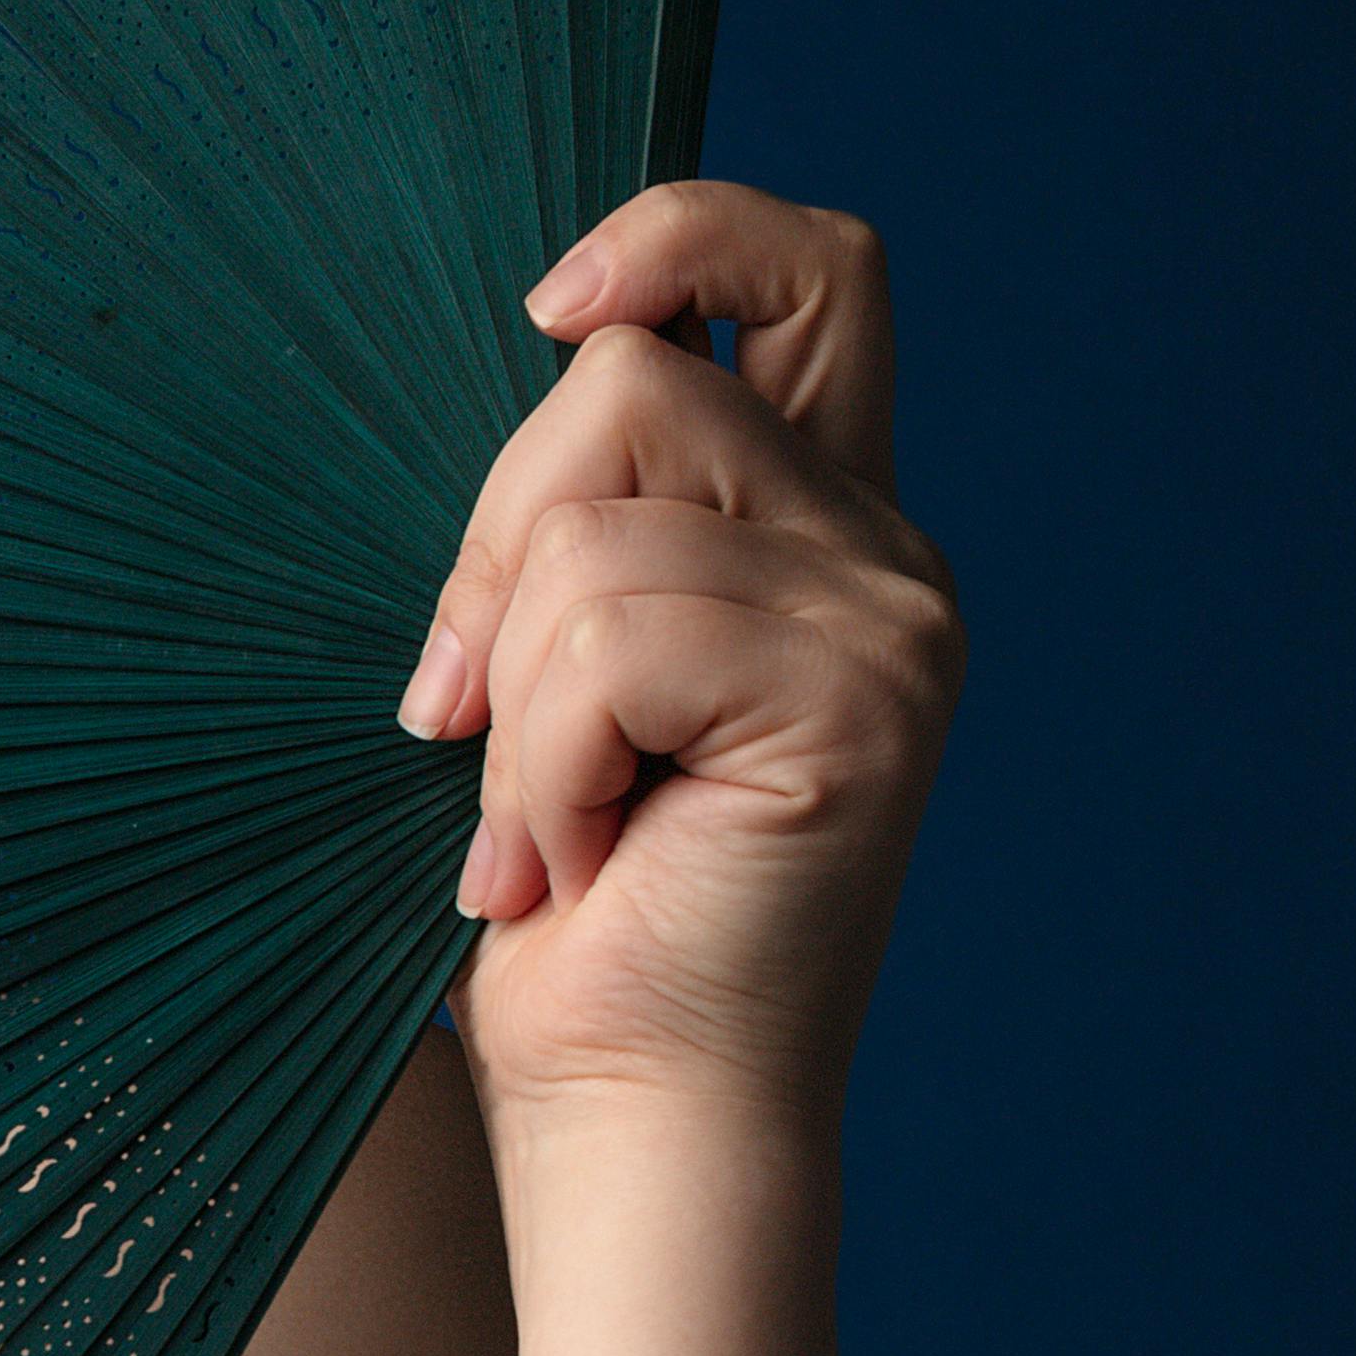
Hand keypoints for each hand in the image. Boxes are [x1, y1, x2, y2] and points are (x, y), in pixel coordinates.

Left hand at [399, 181, 963, 1148]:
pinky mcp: (863, 700)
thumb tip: (545, 354)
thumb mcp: (551, 677)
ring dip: (511, 698)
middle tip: (462, 726)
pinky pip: (611, 641)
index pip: (818, 268)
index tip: (551, 311)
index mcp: (826, 529)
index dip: (681, 232)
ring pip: (601, 521)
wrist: (631, 1124)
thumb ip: (582, 521)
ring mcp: (893, 625)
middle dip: (496, 540)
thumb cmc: (570, 923)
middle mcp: (888, 557)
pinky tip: (566, 868)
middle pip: (645, 373)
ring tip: (538, 832)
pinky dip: (539, 765)